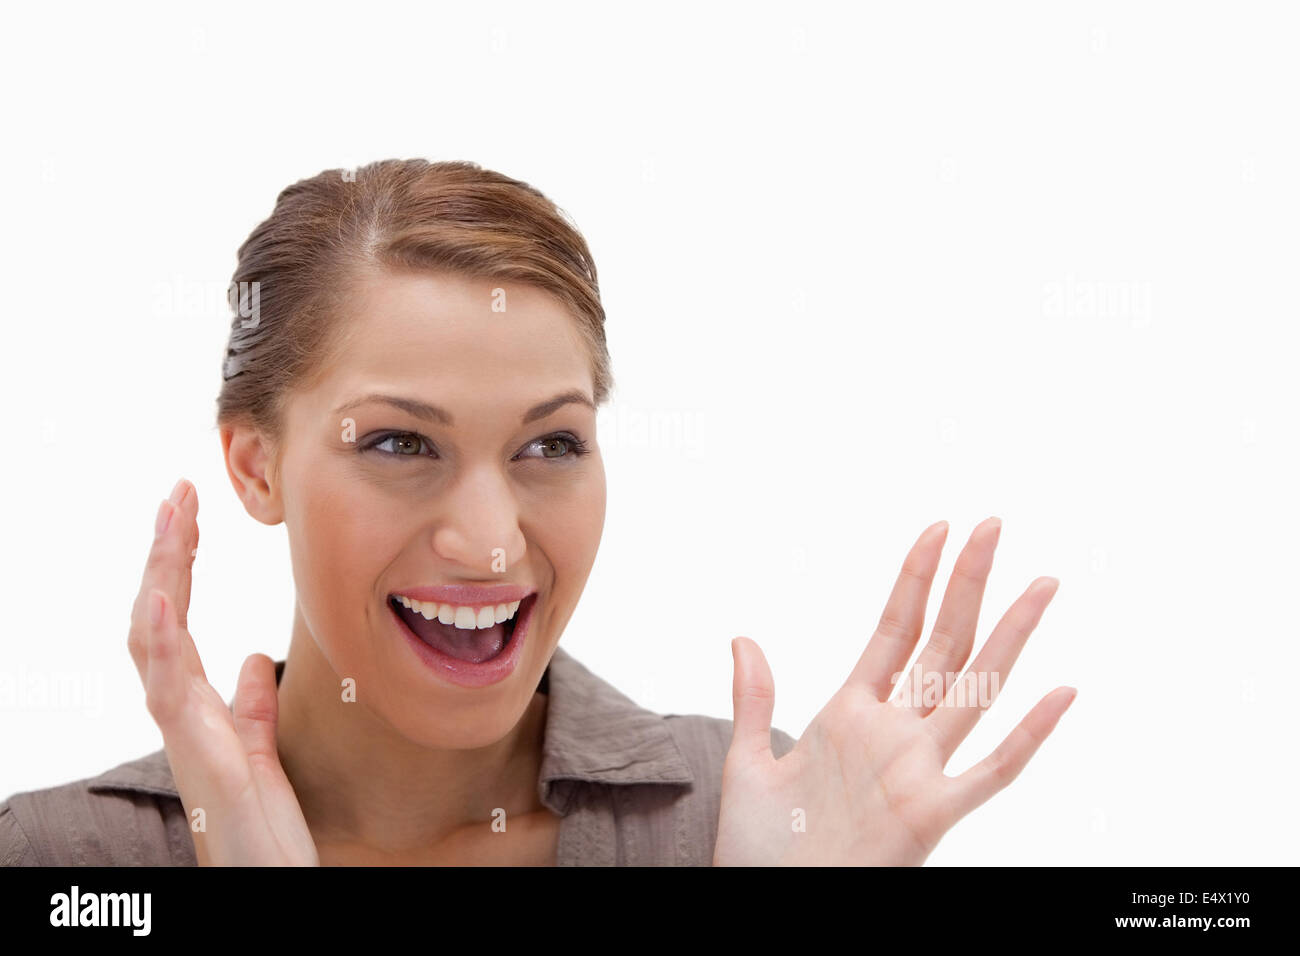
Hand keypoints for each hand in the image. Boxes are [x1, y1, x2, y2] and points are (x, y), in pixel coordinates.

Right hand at [126, 478, 318, 865]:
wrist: (270, 879)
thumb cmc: (262, 823)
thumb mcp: (262, 748)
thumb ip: (252, 704)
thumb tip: (254, 660)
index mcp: (197, 706)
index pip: (177, 620)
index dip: (177, 566)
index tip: (189, 514)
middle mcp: (181, 713)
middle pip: (157, 617)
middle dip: (166, 553)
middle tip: (178, 494)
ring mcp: (184, 732)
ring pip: (154, 640)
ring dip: (161, 575)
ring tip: (172, 519)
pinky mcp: (201, 754)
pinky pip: (171, 687)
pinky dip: (161, 636)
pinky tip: (162, 593)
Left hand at [713, 518, 1073, 864]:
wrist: (765, 906)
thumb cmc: (760, 850)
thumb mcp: (748, 763)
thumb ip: (754, 699)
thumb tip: (743, 638)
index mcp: (850, 714)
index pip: (895, 630)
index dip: (915, 579)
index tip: (938, 529)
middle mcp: (893, 734)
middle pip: (941, 644)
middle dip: (966, 584)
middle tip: (993, 525)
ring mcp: (917, 772)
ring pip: (975, 692)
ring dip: (1009, 638)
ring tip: (1041, 584)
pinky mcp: (932, 816)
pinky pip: (991, 773)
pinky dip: (1026, 736)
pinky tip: (1060, 694)